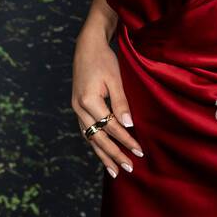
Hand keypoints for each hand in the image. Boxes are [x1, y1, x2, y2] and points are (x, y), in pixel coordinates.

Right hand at [71, 25, 143, 178]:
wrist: (86, 45)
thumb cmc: (104, 59)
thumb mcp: (115, 79)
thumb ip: (121, 102)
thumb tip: (128, 125)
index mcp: (89, 101)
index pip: (111, 127)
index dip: (126, 141)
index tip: (139, 151)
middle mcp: (79, 108)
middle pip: (98, 138)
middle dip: (114, 154)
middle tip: (129, 168)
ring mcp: (76, 109)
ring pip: (90, 138)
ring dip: (103, 155)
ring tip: (115, 171)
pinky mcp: (78, 107)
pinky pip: (87, 131)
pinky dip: (95, 144)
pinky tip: (102, 153)